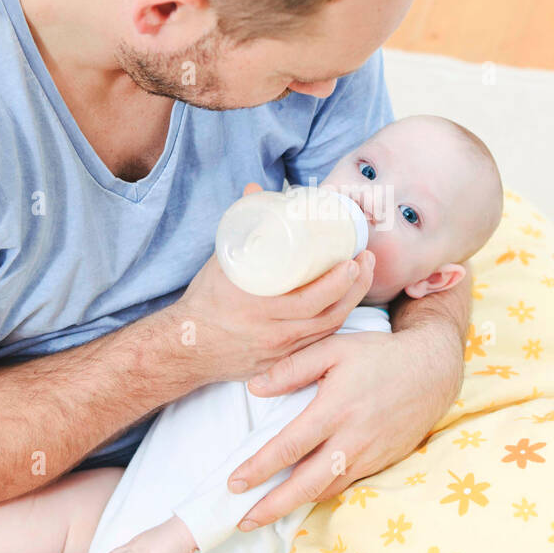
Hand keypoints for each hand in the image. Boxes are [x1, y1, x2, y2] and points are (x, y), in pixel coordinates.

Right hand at [172, 182, 375, 383]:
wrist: (187, 346)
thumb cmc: (206, 301)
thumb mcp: (222, 261)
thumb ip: (241, 224)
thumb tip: (255, 190)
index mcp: (259, 309)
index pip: (312, 300)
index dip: (339, 282)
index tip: (353, 259)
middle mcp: (274, 334)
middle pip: (330, 315)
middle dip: (356, 287)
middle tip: (366, 260)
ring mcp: (281, 352)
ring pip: (328, 330)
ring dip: (351, 303)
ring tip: (362, 277)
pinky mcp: (283, 362)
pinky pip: (317, 343)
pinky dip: (334, 322)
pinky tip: (345, 303)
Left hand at [228, 317, 464, 528]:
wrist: (432, 371)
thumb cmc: (380, 355)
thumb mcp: (334, 348)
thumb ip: (292, 367)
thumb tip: (254, 388)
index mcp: (335, 410)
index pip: (289, 447)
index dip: (259, 469)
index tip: (233, 483)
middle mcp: (351, 440)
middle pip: (305, 484)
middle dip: (271, 507)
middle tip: (242, 520)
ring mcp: (368, 456)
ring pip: (325, 491)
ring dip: (292, 507)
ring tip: (263, 516)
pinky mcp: (380, 463)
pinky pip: (344, 485)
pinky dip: (320, 495)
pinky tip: (301, 498)